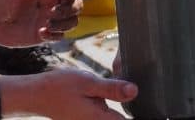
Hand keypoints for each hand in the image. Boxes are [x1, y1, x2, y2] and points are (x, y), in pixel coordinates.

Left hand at [0, 0, 81, 46]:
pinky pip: (61, 35)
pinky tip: (41, 33)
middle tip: (51, 13)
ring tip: (47, 24)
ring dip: (65, 23)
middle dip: (70, 8)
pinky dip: (56, 35)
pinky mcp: (45, 34)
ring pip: (73, 20)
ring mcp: (49, 19)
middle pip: (77, 3)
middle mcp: (51, 2)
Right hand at [0, 68, 137, 118]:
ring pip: (116, 113)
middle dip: (130, 100)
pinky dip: (111, 101)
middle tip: (132, 82)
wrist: (36, 94)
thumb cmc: (59, 87)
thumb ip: (112, 88)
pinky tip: (111, 83)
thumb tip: (135, 91)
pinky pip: (107, 112)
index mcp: (102, 119)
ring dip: (121, 100)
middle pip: (123, 116)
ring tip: (120, 78)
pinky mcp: (89, 118)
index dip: (146, 113)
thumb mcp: (87, 82)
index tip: (157, 109)